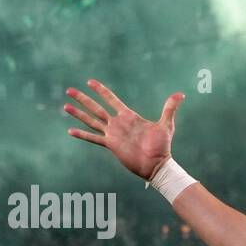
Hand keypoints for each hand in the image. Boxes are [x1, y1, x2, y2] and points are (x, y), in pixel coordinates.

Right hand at [64, 80, 183, 180]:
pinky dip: (82, 135)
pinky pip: (94, 138)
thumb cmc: (162, 146)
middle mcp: (118, 123)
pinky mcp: (111, 145)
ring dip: (79, 113)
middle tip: (69, 90)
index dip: (101, 90)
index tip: (90, 81)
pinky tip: (70, 131)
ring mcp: (113, 134)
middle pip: (96, 108)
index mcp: (128, 116)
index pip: (111, 99)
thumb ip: (170, 108)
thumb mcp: (166, 125)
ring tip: (65, 106)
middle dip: (83, 99)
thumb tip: (181, 94)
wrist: (157, 164)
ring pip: (92, 120)